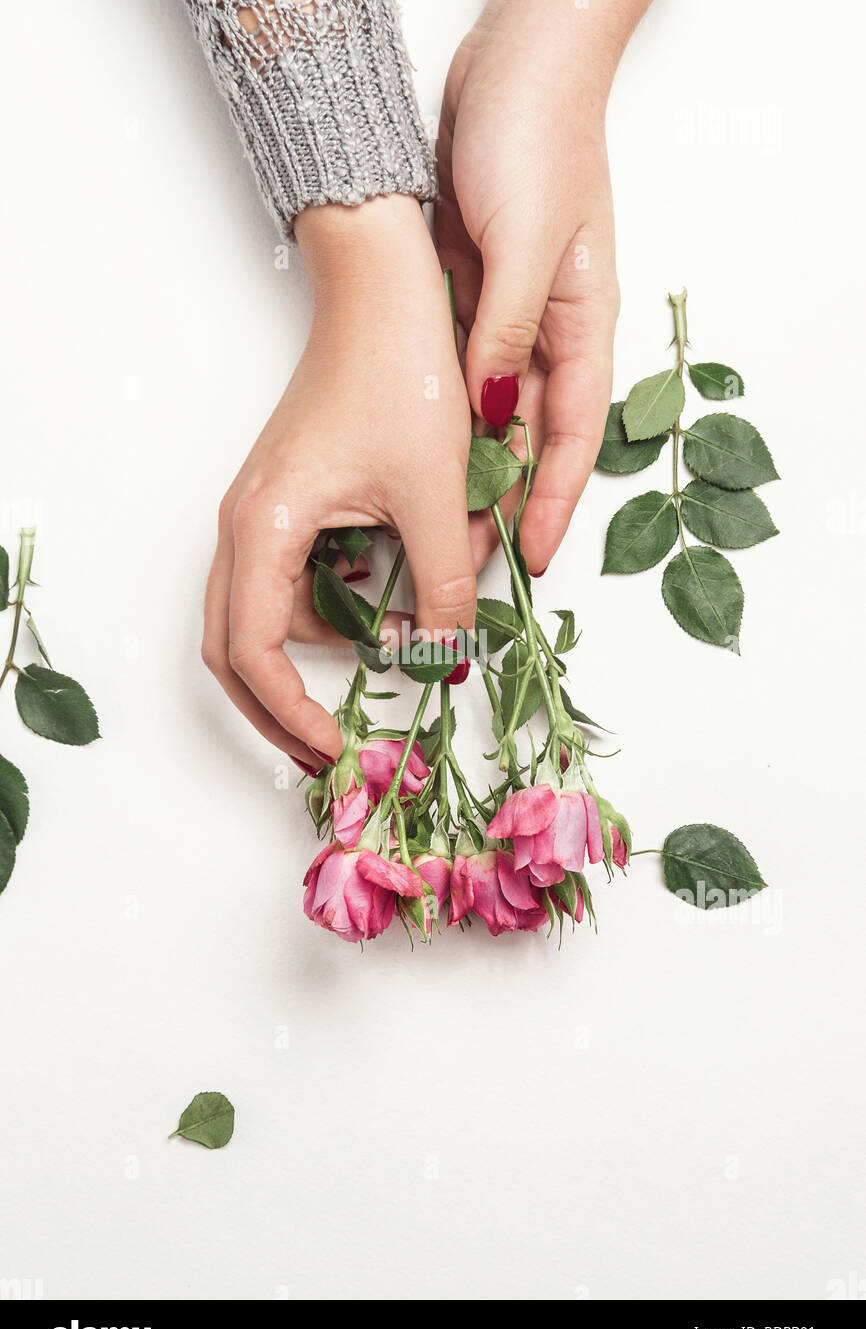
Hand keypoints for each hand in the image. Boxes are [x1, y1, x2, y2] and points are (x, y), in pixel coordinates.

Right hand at [202, 196, 475, 770]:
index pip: (252, 653)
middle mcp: (246, 523)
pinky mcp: (283, 500)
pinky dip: (315, 617)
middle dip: (276, 709)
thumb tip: (447, 656)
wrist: (383, 288)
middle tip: (328, 749)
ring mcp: (259, 511)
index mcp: (266, 525)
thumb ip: (444, 585)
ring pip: (252, 617)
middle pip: (232, 648)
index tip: (336, 748)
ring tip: (366, 682)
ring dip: (300, 661)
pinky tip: (370, 616)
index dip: (292, 714)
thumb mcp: (435, 494)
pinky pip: (281, 581)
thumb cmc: (400, 371)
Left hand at [436, 0, 649, 576]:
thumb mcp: (523, 245)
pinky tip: (414, 447)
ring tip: (436, 517)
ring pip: (486, 410)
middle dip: (504, 497)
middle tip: (469, 555)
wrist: (512, 54)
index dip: (559, 500)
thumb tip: (490, 414)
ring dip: (464, 464)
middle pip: (528, 434)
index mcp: (582, 323)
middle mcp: (547, 328)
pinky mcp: (467, 290)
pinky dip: (439, 410)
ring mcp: (505, 310)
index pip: (576, 435)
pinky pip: (454, 368)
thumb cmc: (536, 134)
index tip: (536, 555)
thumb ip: (508, 335)